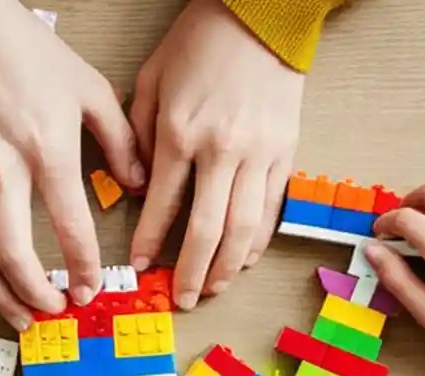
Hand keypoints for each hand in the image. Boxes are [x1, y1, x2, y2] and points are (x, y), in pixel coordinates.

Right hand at [0, 0, 143, 329]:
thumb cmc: (26, 50)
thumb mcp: (89, 88)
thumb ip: (121, 141)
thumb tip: (139, 183)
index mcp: (47, 149)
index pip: (68, 227)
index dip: (84, 267)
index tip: (93, 289)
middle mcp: (3, 167)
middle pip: (11, 254)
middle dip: (35, 294)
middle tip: (56, 311)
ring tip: (20, 313)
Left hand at [129, 0, 302, 308]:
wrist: (260, 18)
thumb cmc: (200, 44)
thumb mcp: (151, 81)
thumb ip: (140, 135)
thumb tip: (141, 186)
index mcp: (181, 132)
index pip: (163, 204)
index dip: (149, 241)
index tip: (139, 266)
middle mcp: (222, 151)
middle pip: (206, 230)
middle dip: (190, 272)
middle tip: (181, 298)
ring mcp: (258, 156)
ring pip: (243, 229)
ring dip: (225, 267)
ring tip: (211, 288)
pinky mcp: (285, 155)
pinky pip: (271, 211)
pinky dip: (257, 243)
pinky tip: (242, 261)